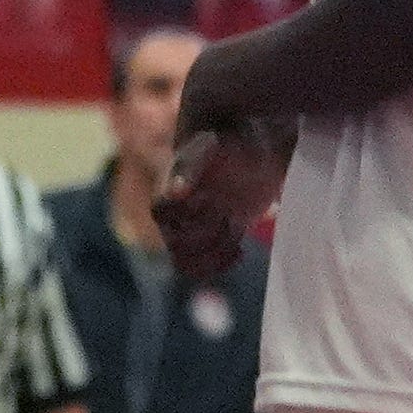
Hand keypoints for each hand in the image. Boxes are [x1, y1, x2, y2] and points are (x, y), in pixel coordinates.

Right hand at [153, 121, 288, 285]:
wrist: (252, 149)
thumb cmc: (229, 141)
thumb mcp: (212, 146)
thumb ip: (191, 166)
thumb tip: (175, 191)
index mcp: (171, 186)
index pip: (160, 211)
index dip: (186, 214)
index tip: (213, 200)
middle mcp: (177, 212)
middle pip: (176, 245)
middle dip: (206, 236)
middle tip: (228, 215)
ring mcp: (194, 229)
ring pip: (185, 263)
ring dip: (213, 254)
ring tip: (233, 231)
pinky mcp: (213, 242)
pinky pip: (202, 270)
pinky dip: (220, 266)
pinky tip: (239, 249)